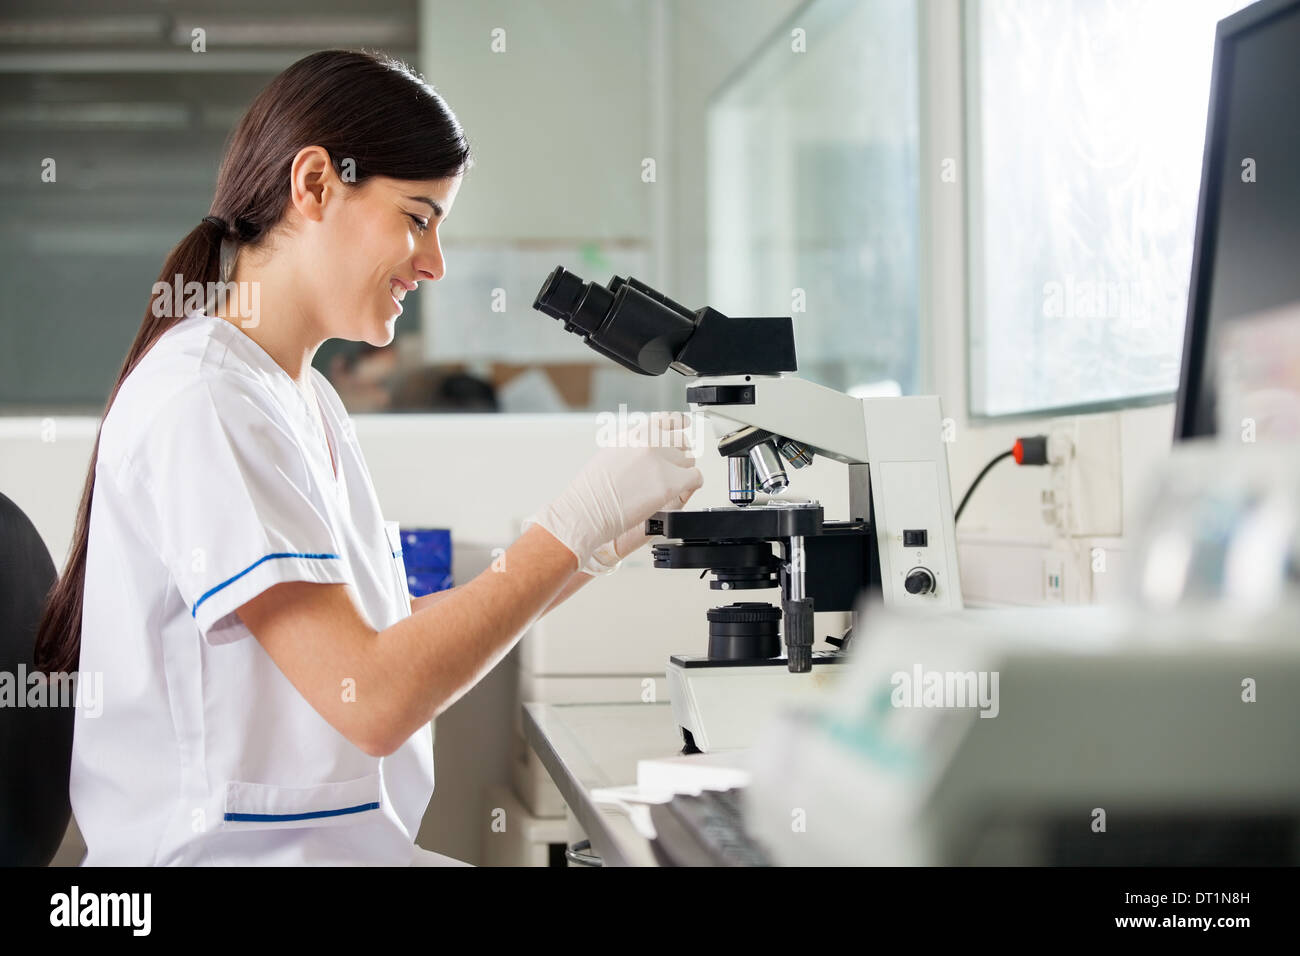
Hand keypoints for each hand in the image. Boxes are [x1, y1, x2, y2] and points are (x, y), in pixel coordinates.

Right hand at [522, 412, 702, 570]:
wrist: (586, 510)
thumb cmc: (593, 491)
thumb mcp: (610, 454)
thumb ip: (632, 446)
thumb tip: (646, 450)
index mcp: (634, 433)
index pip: (667, 419)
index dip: (679, 424)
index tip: (684, 427)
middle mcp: (649, 441)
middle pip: (682, 441)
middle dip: (681, 454)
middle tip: (677, 466)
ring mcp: (660, 460)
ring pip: (689, 459)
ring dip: (685, 471)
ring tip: (673, 483)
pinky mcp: (670, 482)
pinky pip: (695, 477)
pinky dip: (693, 484)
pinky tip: (682, 490)